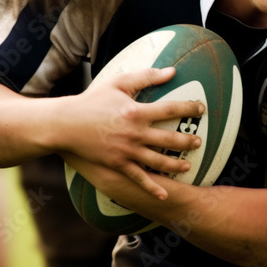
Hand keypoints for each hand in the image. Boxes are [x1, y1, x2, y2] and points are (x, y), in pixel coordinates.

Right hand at [58, 67, 203, 199]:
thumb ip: (145, 76)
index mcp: (136, 112)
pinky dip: (153, 188)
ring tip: (189, 165)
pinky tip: (165, 195)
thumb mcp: (118, 83)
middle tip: (199, 141)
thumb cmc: (92, 100)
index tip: (201, 109)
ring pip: (159, 161)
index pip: (170, 109)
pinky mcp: (117, 165)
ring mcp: (126, 152)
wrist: (65, 124)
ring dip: (177, 165)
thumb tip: (172, 71)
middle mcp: (134, 133)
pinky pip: (139, 179)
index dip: (189, 108)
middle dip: (188, 141)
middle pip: (169, 139)